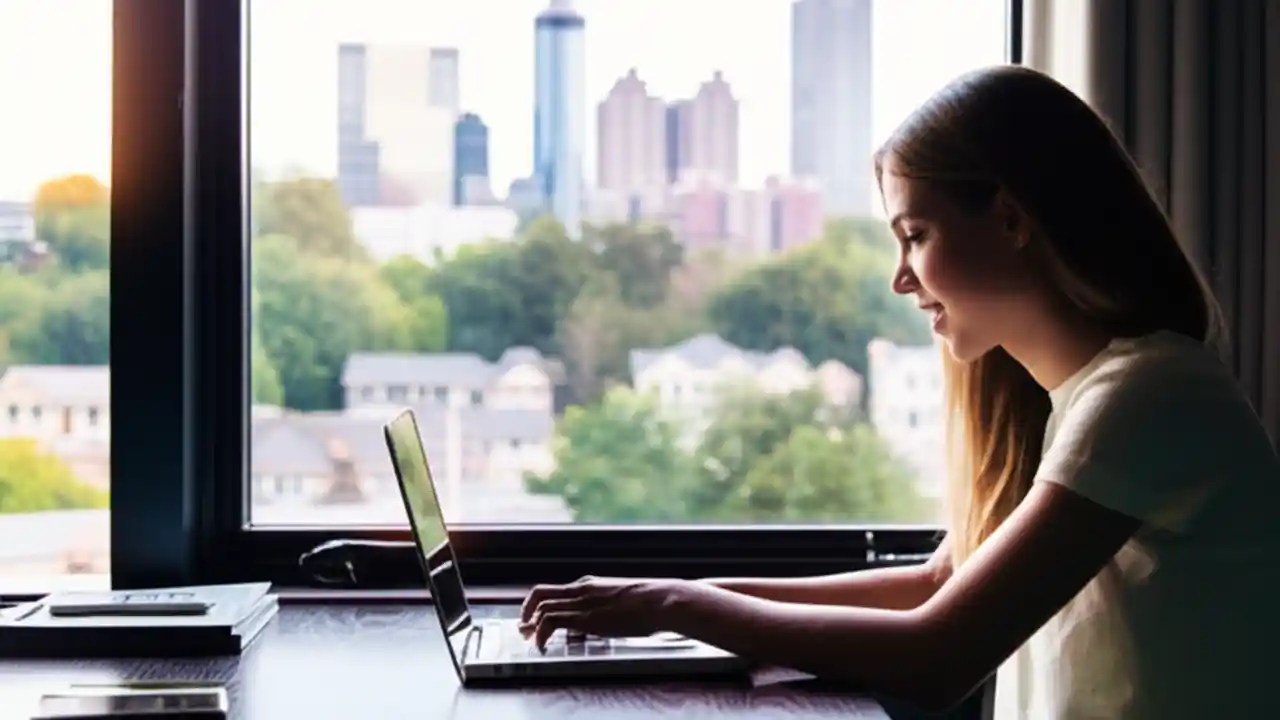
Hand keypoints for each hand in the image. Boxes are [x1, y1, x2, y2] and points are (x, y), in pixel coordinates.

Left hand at [519, 575, 678, 652]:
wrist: (662, 600)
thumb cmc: (652, 602)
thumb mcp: (625, 601)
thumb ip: (610, 607)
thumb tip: (609, 619)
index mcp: (591, 584)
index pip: (556, 590)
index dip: (540, 603)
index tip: (534, 617)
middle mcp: (582, 589)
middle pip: (541, 592)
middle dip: (527, 611)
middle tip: (524, 628)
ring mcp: (582, 602)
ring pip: (542, 606)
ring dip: (531, 624)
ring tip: (531, 640)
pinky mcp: (585, 617)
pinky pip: (551, 621)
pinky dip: (541, 633)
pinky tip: (543, 645)